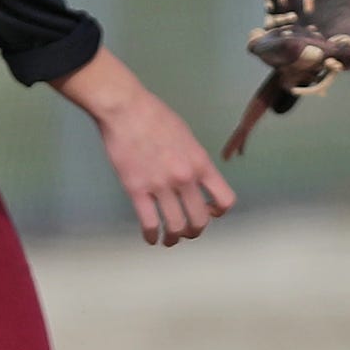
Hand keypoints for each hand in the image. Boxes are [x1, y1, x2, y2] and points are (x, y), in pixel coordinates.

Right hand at [95, 86, 233, 245]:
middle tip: (187, 231)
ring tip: (169, 239)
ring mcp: (160, 186)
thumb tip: (194, 178)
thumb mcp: (186, 136)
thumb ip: (193, 160)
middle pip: (200, 220)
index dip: (218, 212)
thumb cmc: (153, 115)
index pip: (224, 200)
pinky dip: (152, 236)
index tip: (209, 213)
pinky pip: (150, 223)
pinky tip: (150, 238)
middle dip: (195, 231)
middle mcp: (184, 178)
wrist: (125, 109)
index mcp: (200, 163)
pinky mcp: (136, 190)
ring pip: (176, 226)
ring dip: (174, 238)